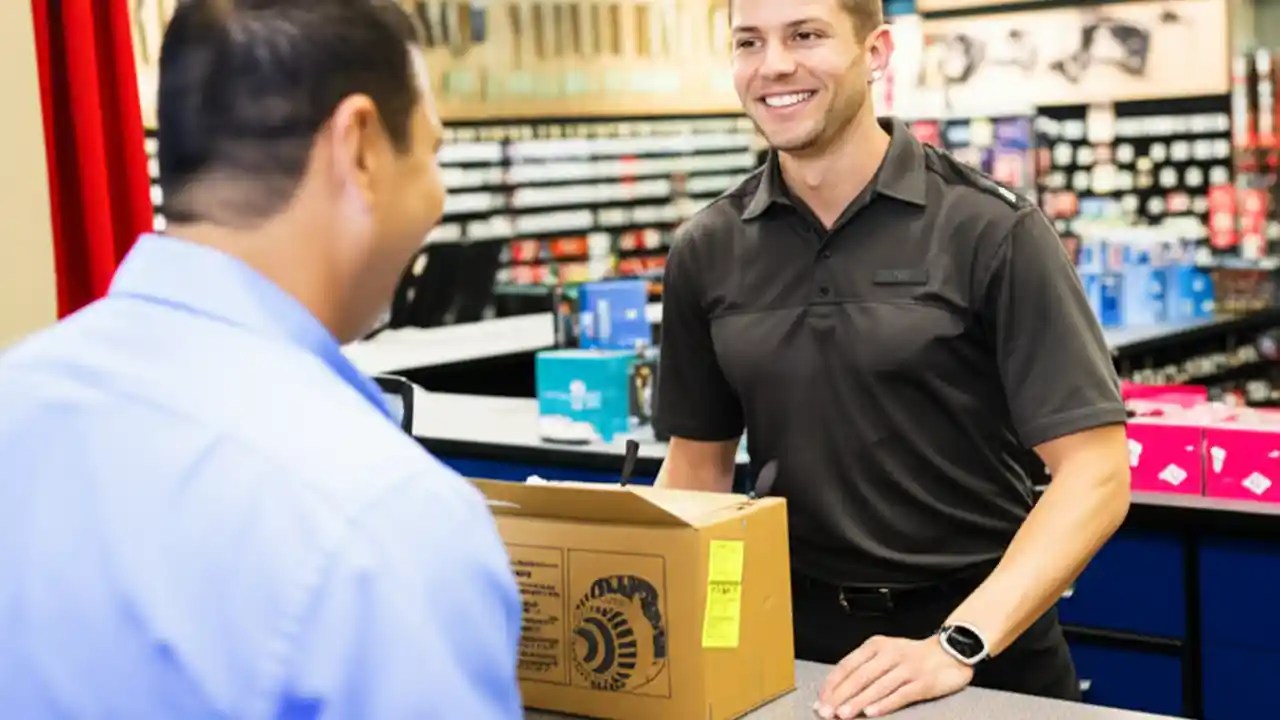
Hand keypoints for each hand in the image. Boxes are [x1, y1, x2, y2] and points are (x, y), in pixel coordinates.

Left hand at [813, 635, 973, 718]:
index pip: (847, 665)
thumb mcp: (886, 652)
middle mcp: (890, 654)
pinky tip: (872, 712)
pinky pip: (900, 695)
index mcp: (876, 645)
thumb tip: (837, 691)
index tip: (821, 700)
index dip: (832, 684)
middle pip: (859, 677)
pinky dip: (884, 704)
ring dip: (857, 702)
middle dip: (840, 697)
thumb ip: (864, 668)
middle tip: (826, 712)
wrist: (951, 651)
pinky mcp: (922, 682)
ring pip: (877, 687)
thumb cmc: (913, 656)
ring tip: (843, 715)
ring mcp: (907, 668)